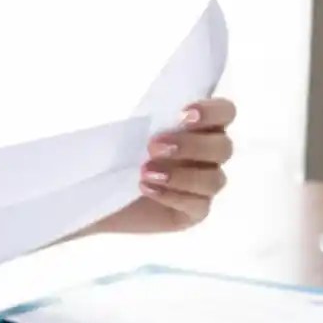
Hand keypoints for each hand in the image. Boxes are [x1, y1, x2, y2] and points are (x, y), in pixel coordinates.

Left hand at [95, 98, 236, 233]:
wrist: (97, 191)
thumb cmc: (118, 154)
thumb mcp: (129, 130)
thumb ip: (152, 120)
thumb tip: (157, 120)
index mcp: (201, 127)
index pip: (225, 112)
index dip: (212, 111)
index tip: (183, 115)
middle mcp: (209, 155)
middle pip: (224, 148)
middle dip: (190, 145)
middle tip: (153, 146)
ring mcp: (205, 185)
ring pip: (215, 180)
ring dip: (182, 175)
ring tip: (145, 172)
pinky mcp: (194, 211)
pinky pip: (198, 205)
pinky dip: (172, 195)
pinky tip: (146, 189)